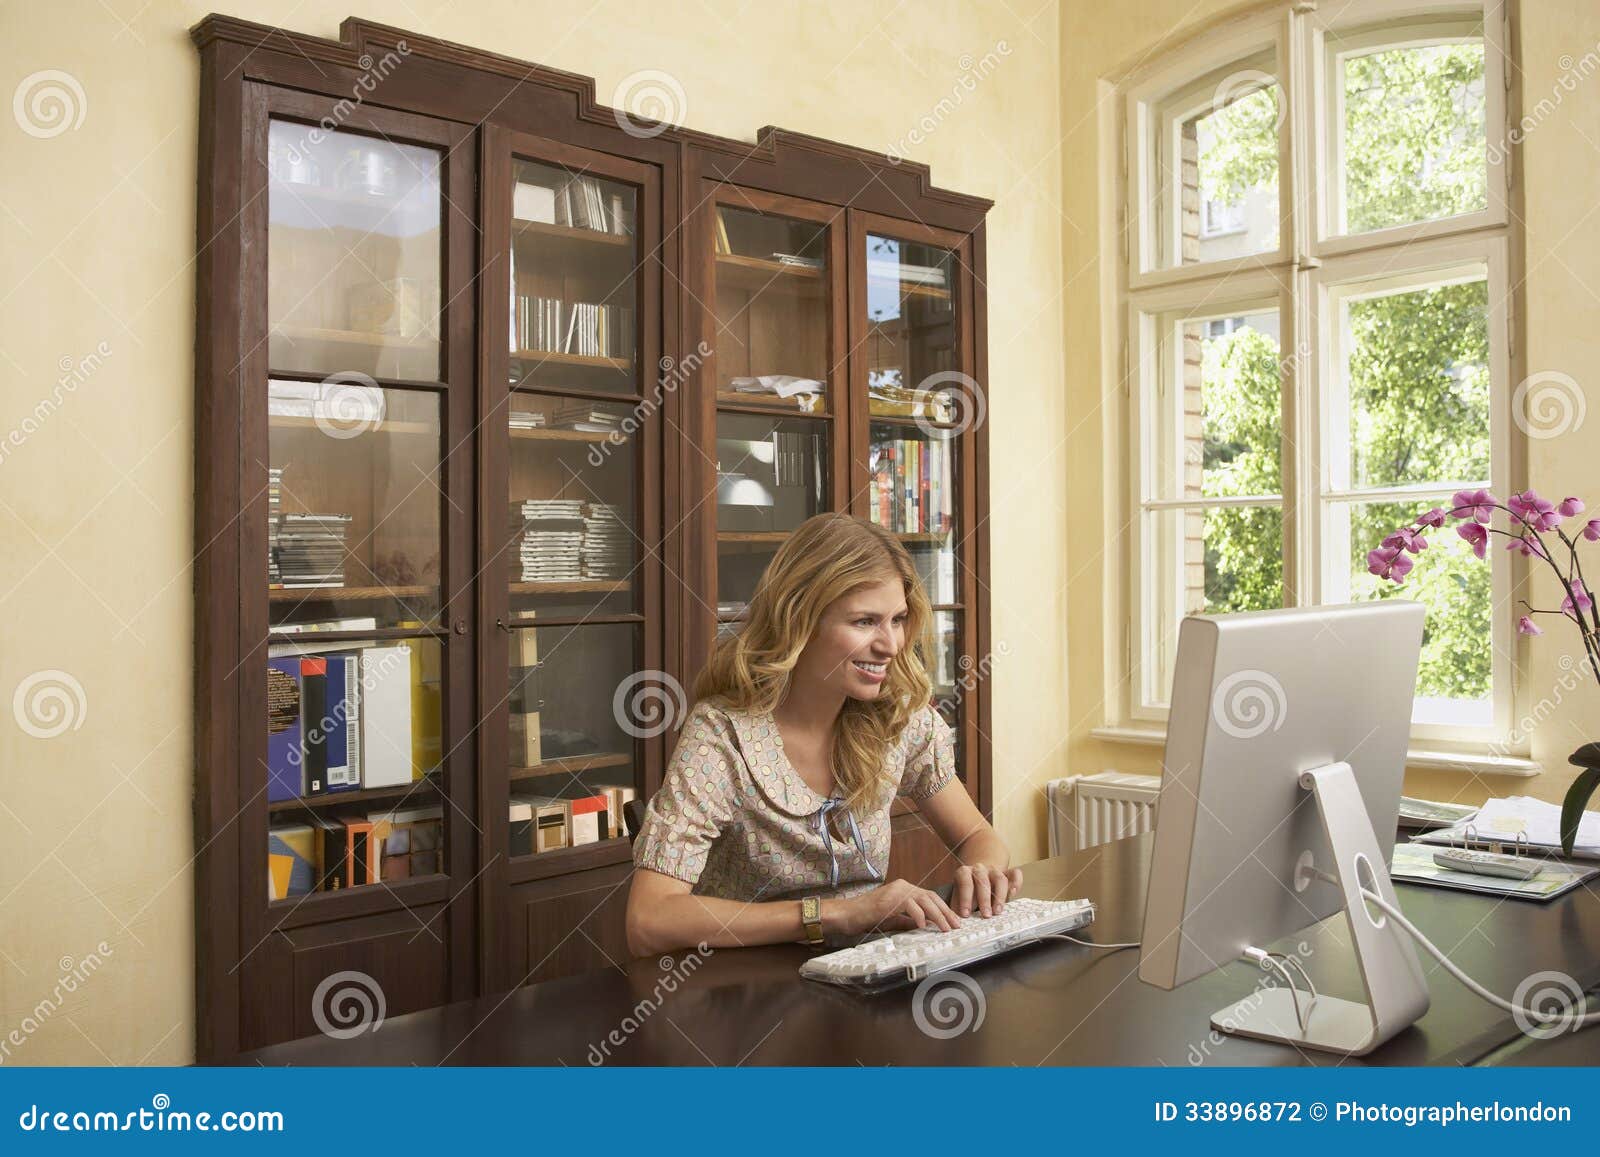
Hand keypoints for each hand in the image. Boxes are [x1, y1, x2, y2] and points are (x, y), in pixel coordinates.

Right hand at [824, 878, 962, 936]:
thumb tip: (926, 925)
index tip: (953, 921)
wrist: (847, 914)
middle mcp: (902, 886)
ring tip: (946, 928)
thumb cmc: (867, 918)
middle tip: (956, 926)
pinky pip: (910, 906)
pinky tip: (924, 926)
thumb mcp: (893, 919)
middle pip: (931, 897)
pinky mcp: (890, 898)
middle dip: (946, 912)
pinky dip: (919, 916)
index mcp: (904, 889)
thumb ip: (909, 920)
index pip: (929, 896)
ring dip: (938, 916)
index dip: (943, 909)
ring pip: (924, 900)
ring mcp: (896, 890)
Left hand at [952, 863, 1022, 916]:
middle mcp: (979, 869)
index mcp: (964, 872)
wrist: (977, 875)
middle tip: (985, 915)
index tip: (966, 914)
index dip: (965, 898)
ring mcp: (994, 870)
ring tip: (998, 911)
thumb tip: (956, 921)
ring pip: (1000, 879)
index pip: (965, 882)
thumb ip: (957, 907)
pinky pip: (1015, 874)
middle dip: (984, 900)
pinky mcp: (1007, 873)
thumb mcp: (957, 896)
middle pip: (983, 881)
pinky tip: (1013, 893)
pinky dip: (1016, 883)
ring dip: (1000, 896)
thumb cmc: (967, 890)